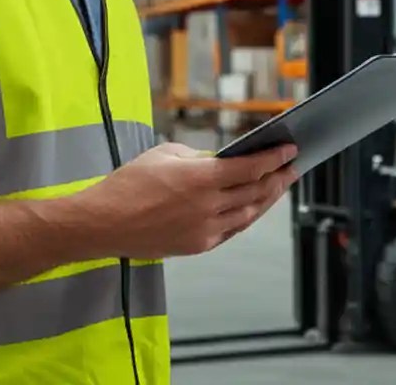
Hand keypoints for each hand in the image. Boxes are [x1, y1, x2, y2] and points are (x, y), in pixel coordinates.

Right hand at [76, 142, 298, 258]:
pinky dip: (246, 217)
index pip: (252, 168)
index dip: (275, 158)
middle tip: (292, 168)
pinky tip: (253, 207)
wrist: (103, 223)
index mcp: (201, 178)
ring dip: (268, 199)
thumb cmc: (128, 185)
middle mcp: (209, 206)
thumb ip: (198, 157)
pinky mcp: (198, 246)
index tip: (290, 150)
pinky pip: (232, 230)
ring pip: (249, 214)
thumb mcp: (164, 154)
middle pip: (257, 192)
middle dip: (279, 178)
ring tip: (278, 186)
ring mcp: (205, 230)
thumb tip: (219, 162)